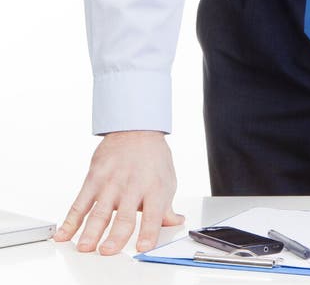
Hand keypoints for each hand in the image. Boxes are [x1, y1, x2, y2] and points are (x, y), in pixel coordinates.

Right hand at [53, 130, 183, 254]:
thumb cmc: (152, 156)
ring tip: (85, 246)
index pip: (154, 214)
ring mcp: (112, 182)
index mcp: (154, 188)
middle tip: (108, 250)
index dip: (149, 232)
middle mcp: (133, 185)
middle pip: (124, 215)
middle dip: (115, 236)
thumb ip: (166, 207)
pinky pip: (80, 202)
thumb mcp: (166, 180)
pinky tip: (64, 233)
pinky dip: (70, 220)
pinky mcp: (94, 178)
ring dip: (91, 231)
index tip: (143, 247)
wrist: (136, 128)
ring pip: (100, 211)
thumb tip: (174, 223)